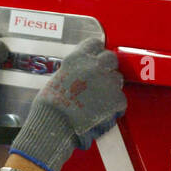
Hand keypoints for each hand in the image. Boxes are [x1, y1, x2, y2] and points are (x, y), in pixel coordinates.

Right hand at [10, 37, 125, 170]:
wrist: (55, 126)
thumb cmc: (49, 108)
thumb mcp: (56, 80)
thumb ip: (71, 73)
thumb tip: (77, 76)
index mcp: (76, 59)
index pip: (94, 44)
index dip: (95, 52)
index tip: (94, 58)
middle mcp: (94, 66)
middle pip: (110, 58)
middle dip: (107, 68)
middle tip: (99, 80)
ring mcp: (106, 82)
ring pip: (117, 79)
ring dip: (111, 87)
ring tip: (99, 100)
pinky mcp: (116, 99)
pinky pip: (121, 100)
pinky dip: (114, 107)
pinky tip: (103, 113)